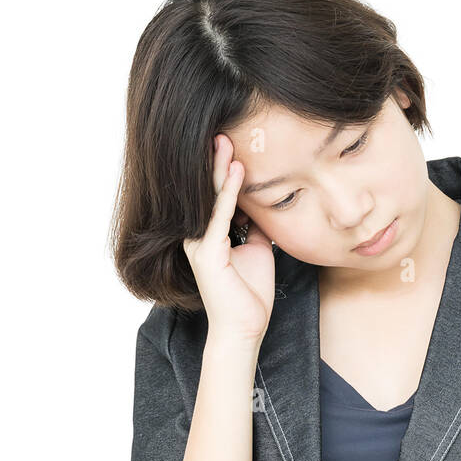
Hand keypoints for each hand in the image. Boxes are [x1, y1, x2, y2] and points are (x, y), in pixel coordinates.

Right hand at [182, 134, 275, 344]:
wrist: (245, 330)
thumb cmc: (250, 295)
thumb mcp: (257, 251)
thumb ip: (254, 227)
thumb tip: (261, 205)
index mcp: (209, 235)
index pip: (215, 196)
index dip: (224, 171)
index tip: (233, 143)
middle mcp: (198, 235)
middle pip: (207, 191)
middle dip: (216, 161)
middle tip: (224, 131)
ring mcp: (200, 243)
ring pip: (210, 198)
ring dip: (220, 168)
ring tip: (227, 140)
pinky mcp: (207, 253)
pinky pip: (219, 215)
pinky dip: (229, 192)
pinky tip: (238, 171)